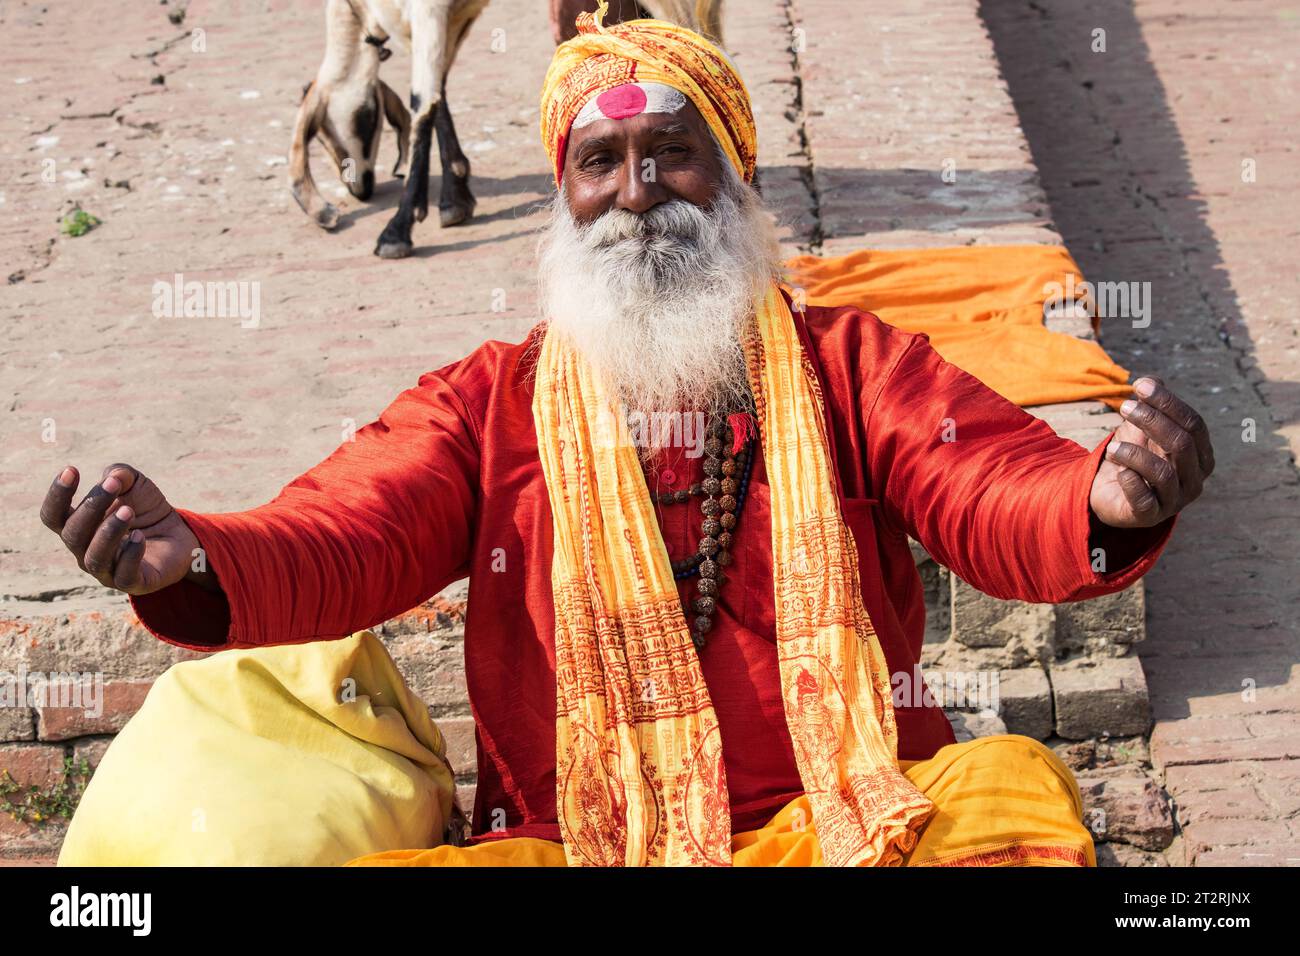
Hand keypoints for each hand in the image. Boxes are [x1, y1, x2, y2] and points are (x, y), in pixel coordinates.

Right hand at [40, 463, 206, 595]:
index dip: (57, 495)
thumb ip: (121, 475)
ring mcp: (107, 570)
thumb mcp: (136, 485)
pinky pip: (124, 575)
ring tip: (128, 511)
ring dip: (109, 531)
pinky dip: (130, 554)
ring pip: (95, 557)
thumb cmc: (146, 510)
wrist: (179, 535)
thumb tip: (114, 476)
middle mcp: (85, 551)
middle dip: (91, 507)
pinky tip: (140, 535)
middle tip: (113, 485)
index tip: (71, 469)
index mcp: (79, 527)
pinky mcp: (134, 583)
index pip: (53, 516)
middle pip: (73, 534)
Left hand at [1089, 377, 1214, 528]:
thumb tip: (1152, 379)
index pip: (1193, 424)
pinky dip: (1130, 479)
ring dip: (1134, 453)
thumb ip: (1149, 405)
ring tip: (1112, 446)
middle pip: (1181, 444)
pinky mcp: (1151, 516)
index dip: (1168, 403)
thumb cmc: (1132, 456)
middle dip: (1152, 421)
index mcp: (1200, 455)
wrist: (1108, 492)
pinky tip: (1117, 469)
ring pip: (1163, 472)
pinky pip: (1144, 498)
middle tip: (1125, 407)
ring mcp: (1175, 501)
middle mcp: (1194, 479)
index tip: (1140, 385)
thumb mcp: (1140, 427)